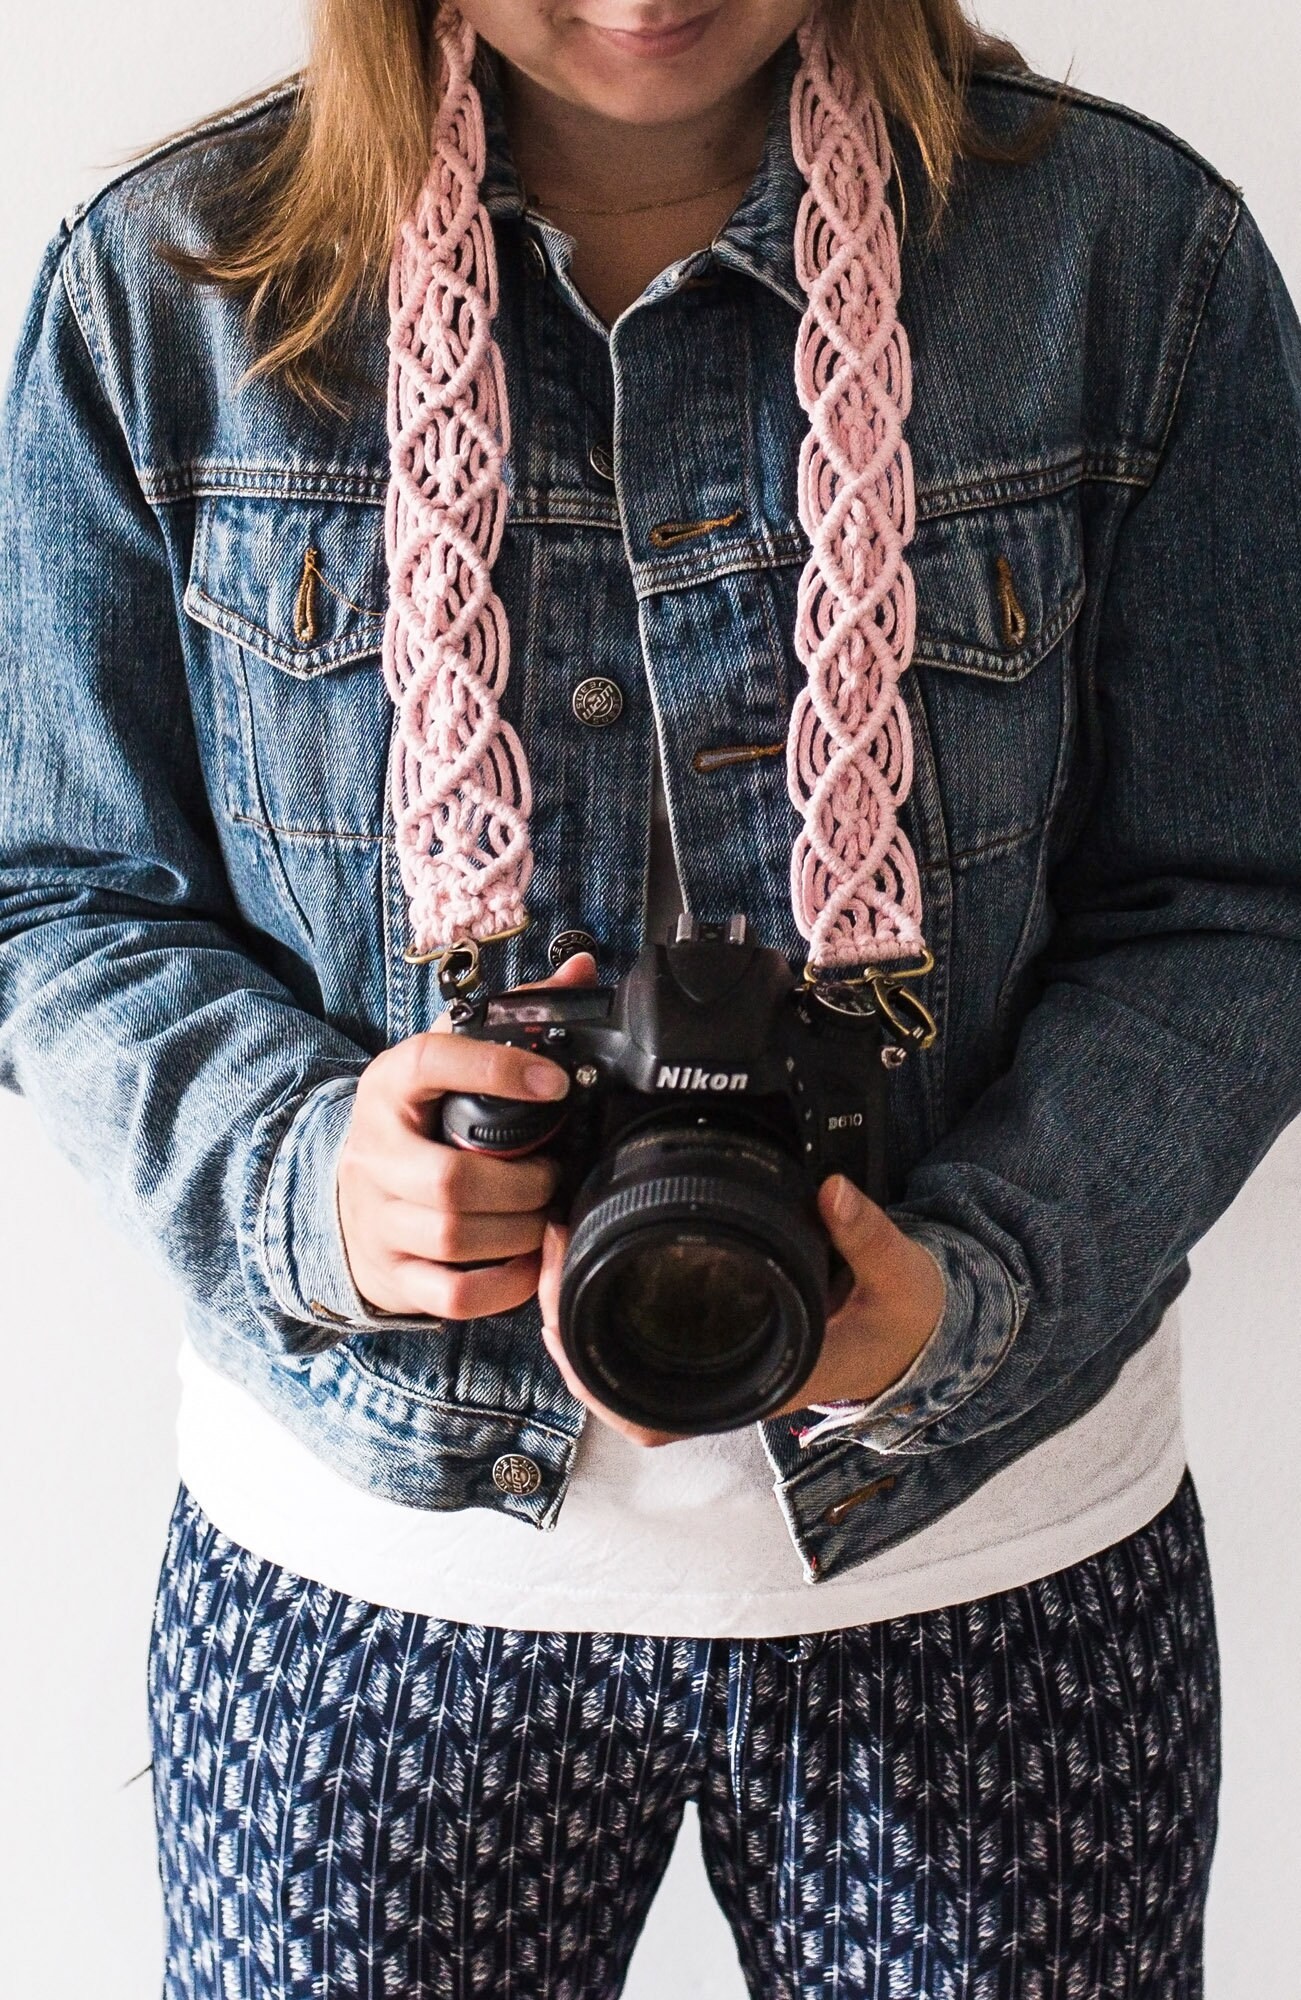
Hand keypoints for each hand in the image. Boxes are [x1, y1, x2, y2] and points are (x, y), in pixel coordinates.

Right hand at [336, 952, 595, 1319]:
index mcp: (388, 1087)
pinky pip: (452, 1295)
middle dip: (521, 1184)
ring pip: (453, 1237)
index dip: (495, 1070)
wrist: (345, 1198)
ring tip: (542, 1216)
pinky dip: (503, 1284)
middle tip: (553, 1176)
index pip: (430, 1062)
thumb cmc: (415, 1125)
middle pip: (450, 1180)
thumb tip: (580, 971)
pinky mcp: (391, 1275)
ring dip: (518, 1231)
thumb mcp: (443, 1065)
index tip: (553, 1082)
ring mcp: (376, 1220)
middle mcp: (374, 1154)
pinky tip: (527, 1262)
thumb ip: (511, 1018)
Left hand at [537, 1173, 944, 1446]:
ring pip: (615, 1362)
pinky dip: (603, 1303)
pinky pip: (639, 1333)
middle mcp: (725, 1384)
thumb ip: (867, 1233)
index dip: (595, 1374)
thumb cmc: (902, 1323)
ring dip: (574, 1312)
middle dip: (563, 1323)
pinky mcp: (712, 1334)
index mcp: (758, 1382)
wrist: (918, 1337)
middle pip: (611, 1384)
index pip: (652, 1415)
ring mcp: (713, 1364)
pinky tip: (587, 1256)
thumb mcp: (899, 1277)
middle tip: (549, 1246)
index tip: (564, 1305)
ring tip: (557, 1243)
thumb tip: (830, 1191)